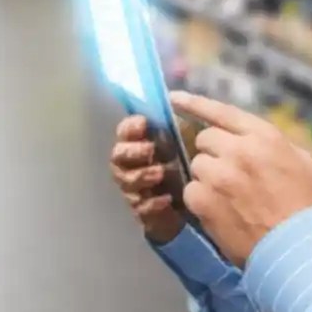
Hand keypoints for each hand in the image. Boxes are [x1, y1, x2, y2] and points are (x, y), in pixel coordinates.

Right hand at [110, 115, 185, 244]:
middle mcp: (130, 164)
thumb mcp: (184, 141)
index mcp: (138, 143)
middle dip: (132, 151)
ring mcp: (132, 188)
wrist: (193, 203)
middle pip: (118, 155)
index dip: (130, 127)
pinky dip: (152, 203)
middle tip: (150, 150)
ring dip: (141, 175)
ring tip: (159, 174)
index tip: (143, 123)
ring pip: (126, 181)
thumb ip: (176, 124)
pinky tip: (166, 199)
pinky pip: (140, 207)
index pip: (124, 130)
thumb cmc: (185, 164)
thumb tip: (175, 100)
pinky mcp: (141, 210)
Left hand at [172, 91, 311, 268]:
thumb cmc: (305, 206)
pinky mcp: (203, 199)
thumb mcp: (300, 162)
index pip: (222, 112)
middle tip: (229, 175)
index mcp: (264, 136)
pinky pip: (190, 191)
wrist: (297, 247)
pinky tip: (220, 212)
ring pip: (197, 165)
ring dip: (207, 178)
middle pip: (205, 139)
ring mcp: (218, 174)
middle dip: (213, 153)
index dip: (195, 103)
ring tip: (229, 197)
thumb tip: (249, 138)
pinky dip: (200, 201)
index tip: (175, 99)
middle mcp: (238, 150)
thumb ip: (271, 144)